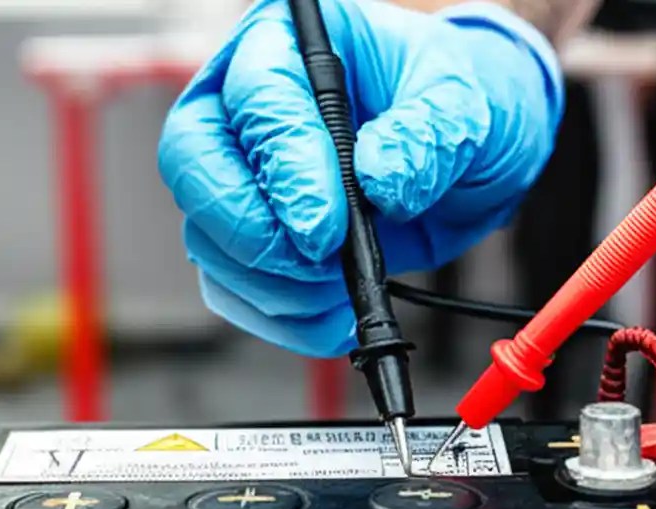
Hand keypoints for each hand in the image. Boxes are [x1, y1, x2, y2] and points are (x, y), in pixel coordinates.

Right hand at [158, 0, 561, 355]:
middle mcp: (242, 104)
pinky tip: (332, 317)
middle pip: (193, 163)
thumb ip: (428, 131)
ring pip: (206, 236)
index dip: (284, 168)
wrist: (459, 161)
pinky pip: (231, 287)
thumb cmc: (448, 107)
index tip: (326, 227)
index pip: (256, 99)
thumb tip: (378, 177)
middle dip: (251, 230)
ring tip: (340, 288)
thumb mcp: (462, 102)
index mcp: (288, 44)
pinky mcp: (246, 236)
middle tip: (316, 260)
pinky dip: (281, 316)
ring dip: (270, 283)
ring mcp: (235, 173)